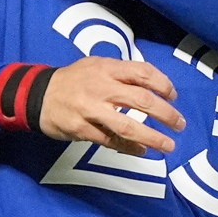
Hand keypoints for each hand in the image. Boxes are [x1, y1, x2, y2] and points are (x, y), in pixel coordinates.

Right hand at [39, 57, 185, 156]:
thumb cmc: (73, 80)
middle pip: (141, 100)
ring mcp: (90, 109)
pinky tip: (142, 151)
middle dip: (165, 113)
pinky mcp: (82, 129)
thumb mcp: (96, 66)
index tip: (173, 96)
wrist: (38, 95)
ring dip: (152, 137)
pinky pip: (110, 141)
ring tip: (168, 145)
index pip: (142, 72)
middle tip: (179, 124)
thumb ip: (121, 73)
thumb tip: (153, 85)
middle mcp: (100, 87)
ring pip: (127, 126)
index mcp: (106, 68)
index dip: (163, 84)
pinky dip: (129, 147)